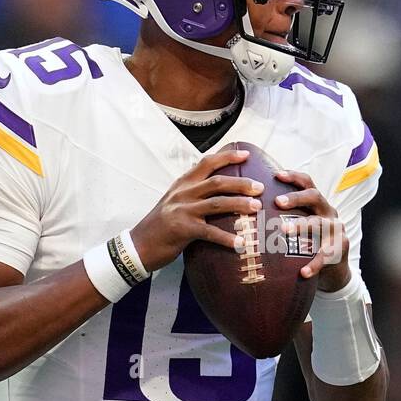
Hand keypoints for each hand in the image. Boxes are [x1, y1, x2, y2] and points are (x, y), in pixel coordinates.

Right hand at [131, 147, 263, 271]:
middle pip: (217, 182)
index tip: (246, 154)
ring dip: (239, 204)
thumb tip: (218, 189)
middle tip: (260, 187)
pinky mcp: (183, 229)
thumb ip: (193, 193)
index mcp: (183, 183)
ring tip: (257, 208)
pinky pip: (210, 232)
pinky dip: (227, 237)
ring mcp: (182, 210)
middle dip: (241, 183)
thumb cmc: (161, 225)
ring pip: (217, 203)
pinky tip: (241, 243)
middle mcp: (183, 193)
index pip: (207, 163)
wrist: (139, 245)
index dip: (227, 157)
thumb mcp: (175, 201)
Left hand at [274, 169, 350, 291]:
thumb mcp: (303, 224)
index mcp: (318, 203)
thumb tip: (251, 209)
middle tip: (277, 201)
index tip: (276, 175)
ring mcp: (336, 229)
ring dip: (301, 225)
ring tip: (284, 229)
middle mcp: (328, 212)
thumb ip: (286, 215)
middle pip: (314, 197)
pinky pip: (326, 256)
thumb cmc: (311, 241)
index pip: (307, 183)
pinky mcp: (340, 248)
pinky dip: (314, 264)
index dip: (293, 177)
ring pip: (319, 223)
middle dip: (296, 197)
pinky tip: (303, 272)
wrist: (335, 266)